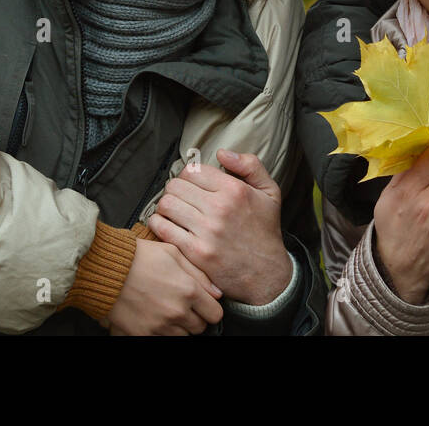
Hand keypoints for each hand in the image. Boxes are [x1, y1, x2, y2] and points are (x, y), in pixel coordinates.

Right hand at [105, 239, 222, 335]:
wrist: (105, 269)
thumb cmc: (137, 257)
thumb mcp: (173, 253)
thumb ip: (199, 274)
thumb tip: (216, 292)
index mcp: (188, 290)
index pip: (215, 313)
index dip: (210, 308)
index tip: (203, 304)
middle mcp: (177, 311)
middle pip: (200, 327)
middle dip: (195, 317)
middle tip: (182, 304)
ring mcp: (161, 326)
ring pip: (183, 336)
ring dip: (179, 325)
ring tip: (165, 308)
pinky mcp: (144, 334)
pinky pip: (163, 340)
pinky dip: (161, 331)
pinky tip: (154, 315)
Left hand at [147, 149, 292, 303]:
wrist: (267, 274)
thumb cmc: (265, 231)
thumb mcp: (270, 192)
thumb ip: (250, 165)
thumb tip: (221, 152)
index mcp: (235, 190)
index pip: (193, 170)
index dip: (189, 175)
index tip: (192, 184)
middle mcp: (219, 208)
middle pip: (176, 185)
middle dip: (175, 188)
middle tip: (180, 197)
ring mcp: (206, 232)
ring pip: (166, 204)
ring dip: (165, 205)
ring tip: (173, 210)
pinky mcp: (195, 252)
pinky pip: (163, 228)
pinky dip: (158, 223)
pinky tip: (165, 224)